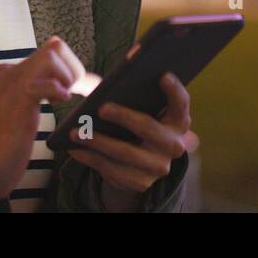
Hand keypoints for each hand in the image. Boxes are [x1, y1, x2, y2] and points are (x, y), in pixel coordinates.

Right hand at [0, 36, 86, 207]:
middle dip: (72, 69)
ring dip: (68, 77)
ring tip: (62, 100)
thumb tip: (74, 80)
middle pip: (54, 48)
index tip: (78, 89)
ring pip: (52, 57)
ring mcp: (11, 83)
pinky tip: (59, 103)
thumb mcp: (21, 108)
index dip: (69, 67)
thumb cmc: (5, 142)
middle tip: (72, 95)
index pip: (49, 51)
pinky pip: (47, 83)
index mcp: (8, 72)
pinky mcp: (18, 100)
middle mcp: (8, 71)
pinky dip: (60, 91)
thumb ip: (39, 90)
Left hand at [67, 66, 191, 211]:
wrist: (139, 168)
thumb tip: (106, 86)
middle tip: (100, 108)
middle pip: (148, 127)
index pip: (181, 103)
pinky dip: (91, 158)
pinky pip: (112, 170)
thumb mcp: (143, 112)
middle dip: (123, 116)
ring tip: (75, 132)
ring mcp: (159, 167)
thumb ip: (136, 97)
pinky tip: (75, 149)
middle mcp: (174, 145)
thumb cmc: (138, 127)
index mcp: (178, 122)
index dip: (174, 89)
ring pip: (125, 152)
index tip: (162, 75)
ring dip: (97, 141)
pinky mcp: (141, 183)